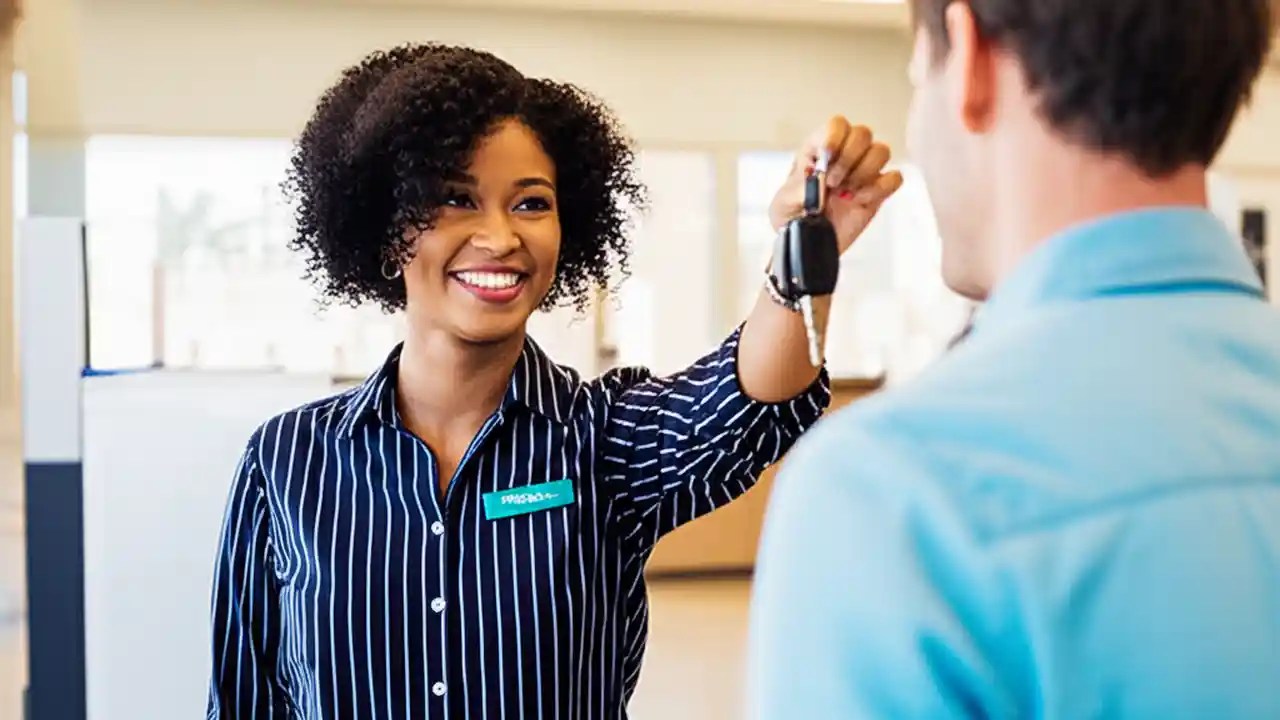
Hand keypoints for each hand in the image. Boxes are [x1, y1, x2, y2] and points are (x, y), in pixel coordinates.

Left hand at [768, 116, 904, 253]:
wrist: (807, 244)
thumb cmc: (793, 216)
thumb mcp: (784, 203)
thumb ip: (799, 188)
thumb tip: (818, 178)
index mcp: (819, 149)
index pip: (837, 125)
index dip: (835, 137)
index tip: (826, 158)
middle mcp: (844, 155)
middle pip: (863, 133)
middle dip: (848, 158)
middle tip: (833, 183)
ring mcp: (863, 172)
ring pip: (881, 151)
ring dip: (863, 172)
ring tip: (845, 193)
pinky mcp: (877, 191)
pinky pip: (894, 178)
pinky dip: (879, 189)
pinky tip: (859, 200)